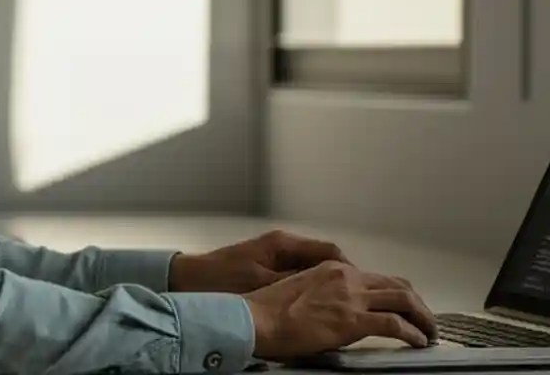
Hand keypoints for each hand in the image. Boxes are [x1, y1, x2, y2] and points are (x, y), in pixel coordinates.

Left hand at [168, 229, 349, 293]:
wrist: (187, 279)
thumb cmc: (219, 281)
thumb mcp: (261, 285)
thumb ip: (293, 286)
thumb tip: (324, 291)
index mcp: (283, 244)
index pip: (329, 252)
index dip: (349, 270)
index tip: (361, 286)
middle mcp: (281, 245)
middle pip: (324, 258)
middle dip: (342, 277)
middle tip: (356, 298)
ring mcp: (273, 255)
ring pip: (312, 267)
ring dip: (326, 283)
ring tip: (339, 304)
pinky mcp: (265, 266)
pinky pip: (297, 274)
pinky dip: (309, 286)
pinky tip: (312, 305)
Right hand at [243, 261, 436, 359]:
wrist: (257, 318)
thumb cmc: (268, 310)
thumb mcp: (299, 290)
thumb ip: (323, 294)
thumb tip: (335, 311)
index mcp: (334, 268)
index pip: (375, 277)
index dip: (395, 293)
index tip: (403, 307)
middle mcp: (347, 276)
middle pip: (396, 285)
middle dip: (415, 302)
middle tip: (424, 319)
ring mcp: (352, 297)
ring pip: (403, 300)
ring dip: (422, 316)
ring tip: (429, 332)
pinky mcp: (353, 320)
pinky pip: (395, 324)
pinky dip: (412, 332)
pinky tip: (418, 342)